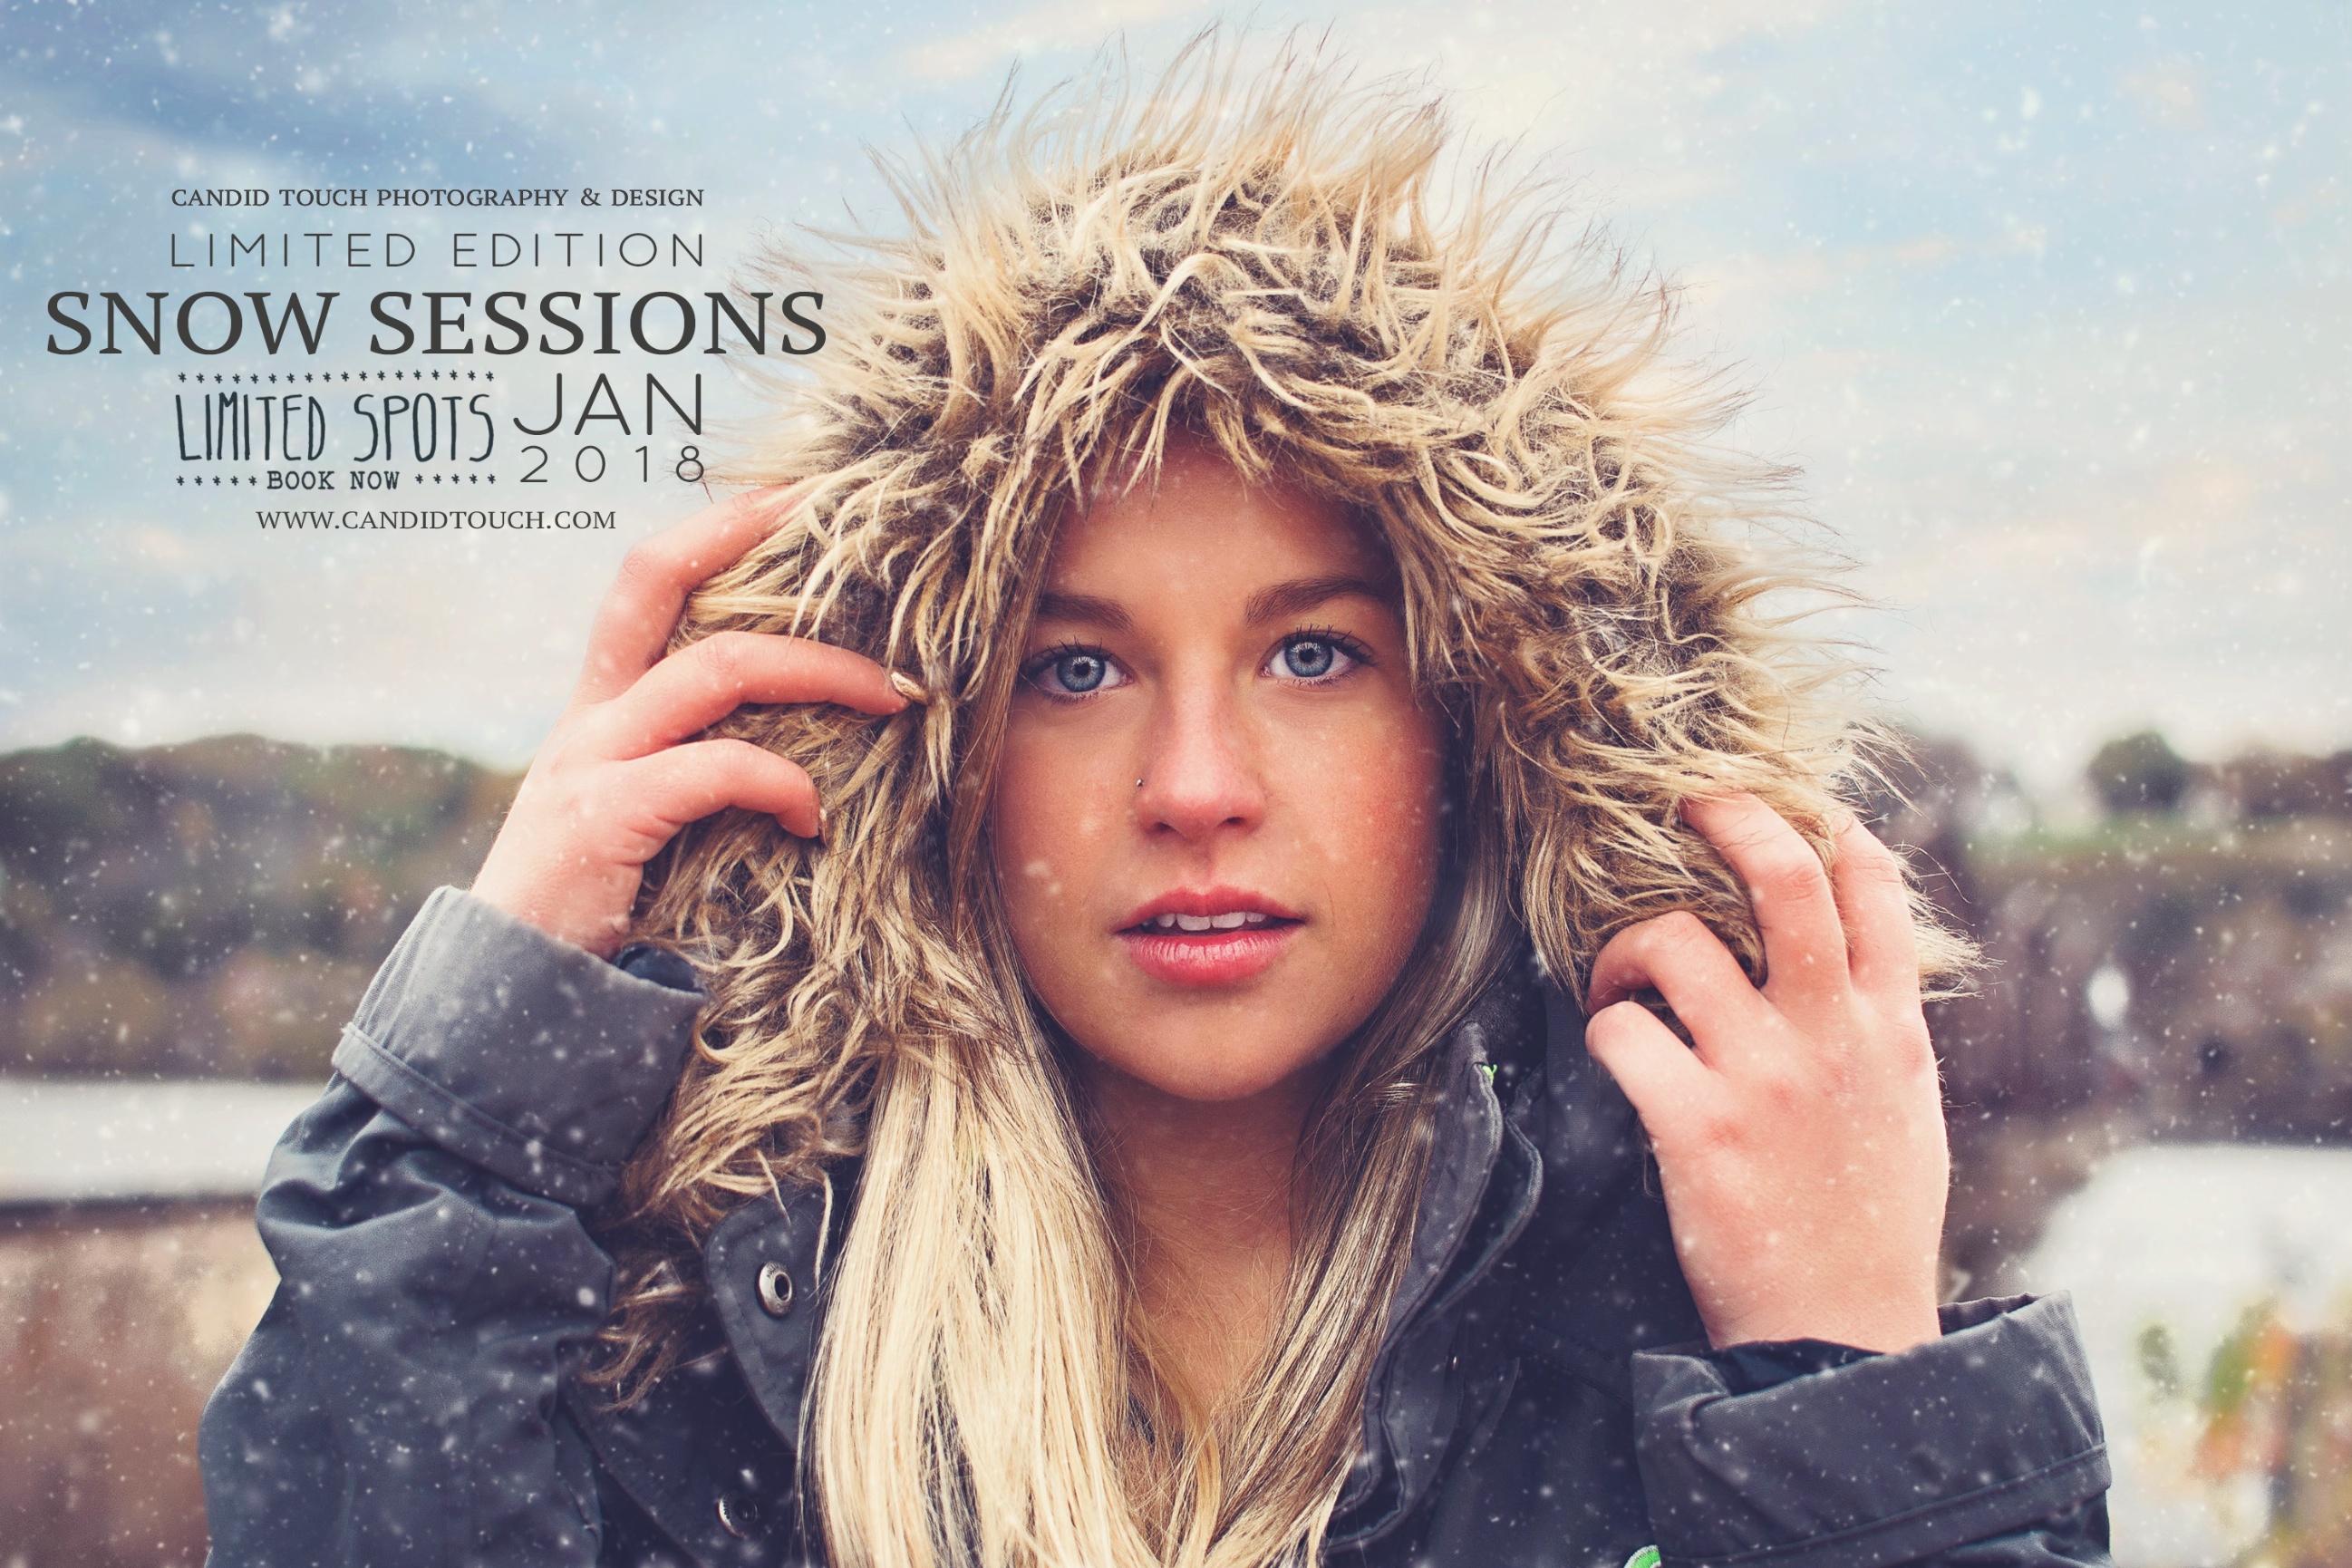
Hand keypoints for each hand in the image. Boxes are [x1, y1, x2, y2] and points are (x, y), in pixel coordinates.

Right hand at [470, 487, 914, 957]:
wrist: (503, 1008)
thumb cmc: (596, 924)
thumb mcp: (646, 832)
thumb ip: (698, 781)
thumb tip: (810, 757)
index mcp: (602, 714)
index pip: (645, 583)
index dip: (713, 528)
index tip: (795, 497)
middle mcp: (589, 721)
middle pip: (658, 584)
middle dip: (758, 553)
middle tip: (862, 556)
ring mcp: (589, 763)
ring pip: (712, 670)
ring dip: (818, 672)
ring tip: (891, 699)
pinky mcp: (603, 818)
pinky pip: (713, 768)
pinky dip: (781, 781)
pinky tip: (814, 818)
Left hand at [1583, 793, 1946, 1352]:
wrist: (1844, 1342)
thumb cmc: (1868, 1227)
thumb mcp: (1906, 1113)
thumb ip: (1880, 1032)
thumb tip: (1856, 962)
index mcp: (1891, 1030)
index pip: (1873, 891)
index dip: (1827, 830)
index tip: (1789, 810)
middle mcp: (1833, 1037)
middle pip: (1785, 877)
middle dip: (1730, 816)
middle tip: (1686, 803)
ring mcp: (1765, 1077)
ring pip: (1675, 942)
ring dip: (1627, 948)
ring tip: (1619, 981)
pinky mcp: (1698, 1127)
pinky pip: (1623, 1032)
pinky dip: (1604, 1029)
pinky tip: (1614, 1053)